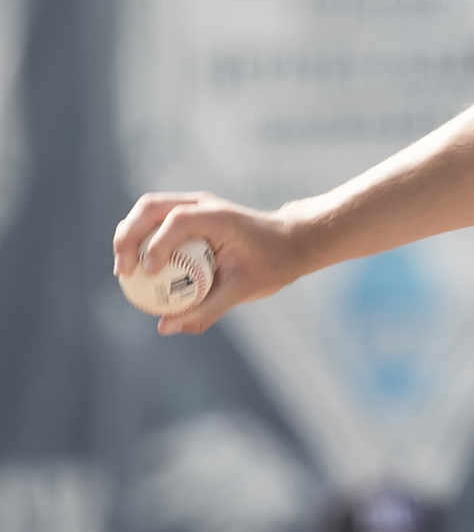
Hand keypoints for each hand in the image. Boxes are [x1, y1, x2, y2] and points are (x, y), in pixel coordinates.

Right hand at [112, 192, 307, 335]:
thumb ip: (205, 310)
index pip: (178, 220)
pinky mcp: (190, 213)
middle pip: (151, 207)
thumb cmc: (272, 264)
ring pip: (148, 209)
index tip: (148, 274)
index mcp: (219, 217)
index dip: (157, 244)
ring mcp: (195, 204)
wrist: (291, 241)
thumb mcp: (242, 290)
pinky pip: (156, 220)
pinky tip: (137, 267)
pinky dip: (140, 238)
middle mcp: (203, 203)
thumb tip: (163, 328)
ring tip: (124, 271)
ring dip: (128, 235)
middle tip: (123, 272)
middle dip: (128, 236)